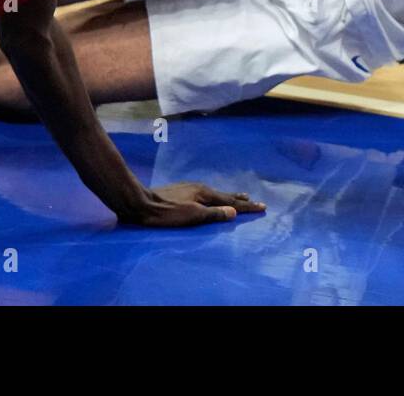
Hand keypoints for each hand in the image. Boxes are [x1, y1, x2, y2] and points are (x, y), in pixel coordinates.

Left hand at [120, 182, 265, 226]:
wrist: (141, 203)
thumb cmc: (166, 213)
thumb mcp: (191, 216)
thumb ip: (213, 214)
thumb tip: (234, 211)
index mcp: (205, 194)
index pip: (231, 202)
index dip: (247, 206)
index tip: (262, 207)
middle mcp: (200, 188)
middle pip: (224, 195)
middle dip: (240, 199)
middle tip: (253, 199)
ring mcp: (190, 188)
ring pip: (214, 194)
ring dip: (228, 197)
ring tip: (237, 197)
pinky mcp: (181, 191)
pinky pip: (205, 194)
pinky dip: (215, 197)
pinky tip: (210, 198)